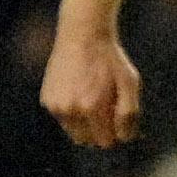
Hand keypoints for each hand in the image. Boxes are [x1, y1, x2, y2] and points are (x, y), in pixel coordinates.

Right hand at [40, 26, 142, 148]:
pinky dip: (72, 112)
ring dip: (84, 123)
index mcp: (91, 107)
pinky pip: (63, 118)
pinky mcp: (46, 100)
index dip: (115, 134)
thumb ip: (128, 114)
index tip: (119, 120)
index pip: (104, 141)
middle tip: (107, 110)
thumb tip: (124, 138)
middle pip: (86, 140)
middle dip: (99, 131)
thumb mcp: (130, 83)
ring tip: (93, 98)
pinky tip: (80, 91)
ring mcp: (54, 105)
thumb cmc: (110, 59)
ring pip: (73, 131)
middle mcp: (69, 110)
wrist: (83, 35)